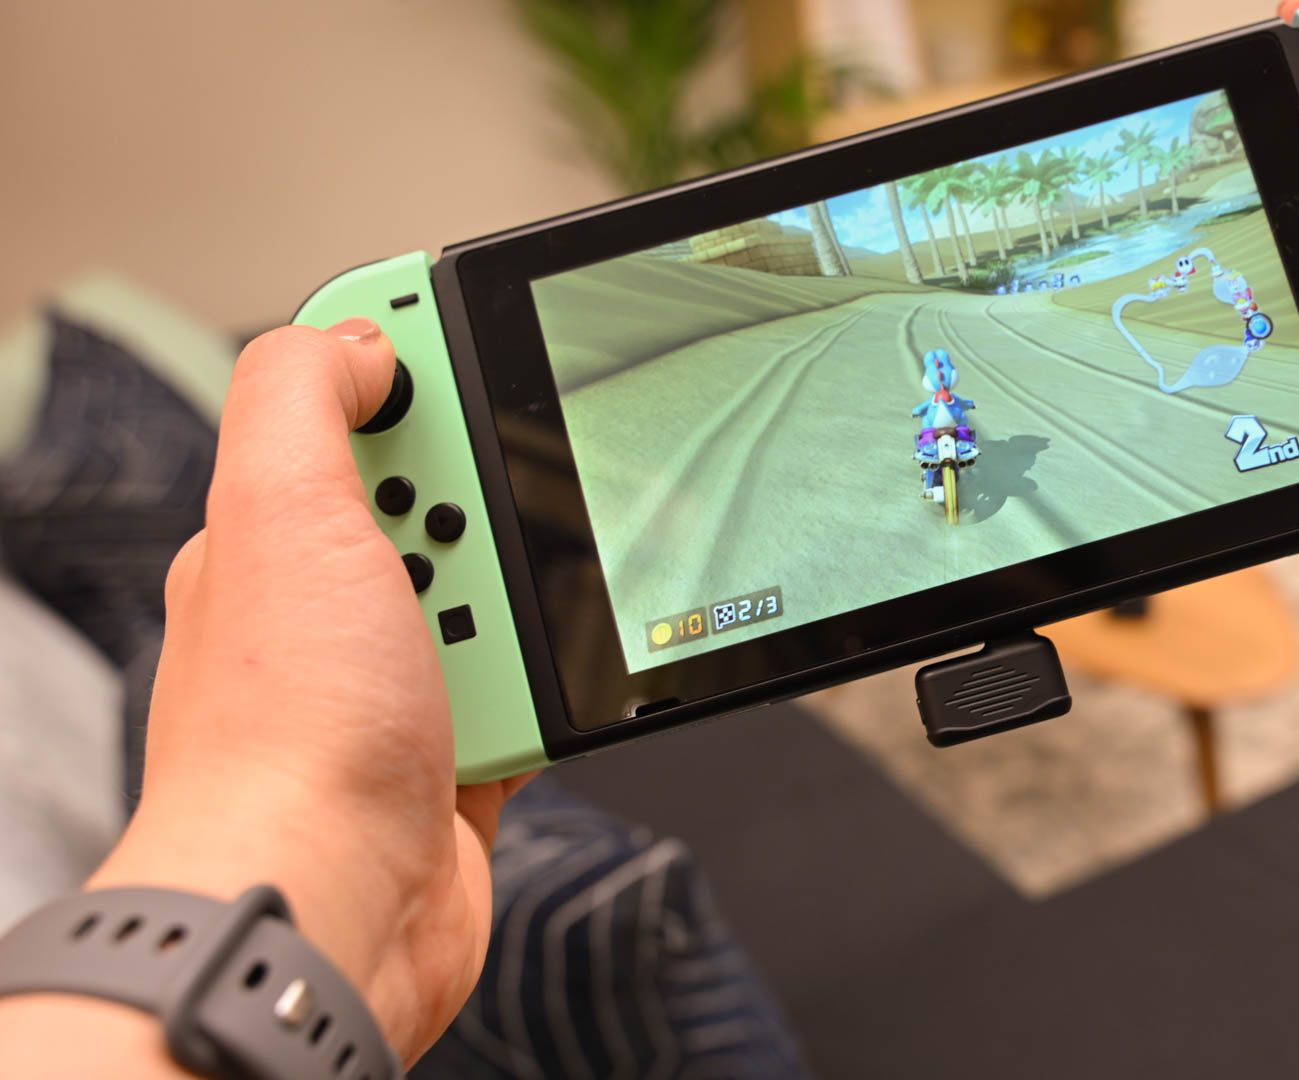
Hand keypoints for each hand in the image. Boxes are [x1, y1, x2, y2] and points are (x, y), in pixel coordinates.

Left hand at [88, 321, 530, 1059]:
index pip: (353, 408)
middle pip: (450, 500)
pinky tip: (522, 708)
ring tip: (483, 660)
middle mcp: (330, 603)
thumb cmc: (291, 735)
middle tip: (467, 548)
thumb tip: (360, 334)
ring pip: (506, 596)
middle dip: (488, 515)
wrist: (330, 908)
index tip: (478, 346)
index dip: (417, 369)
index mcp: (276, 532)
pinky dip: (546, 694)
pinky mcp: (458, 751)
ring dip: (522, 619)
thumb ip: (305, 396)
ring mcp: (394, 681)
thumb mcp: (279, 513)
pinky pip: (536, 687)